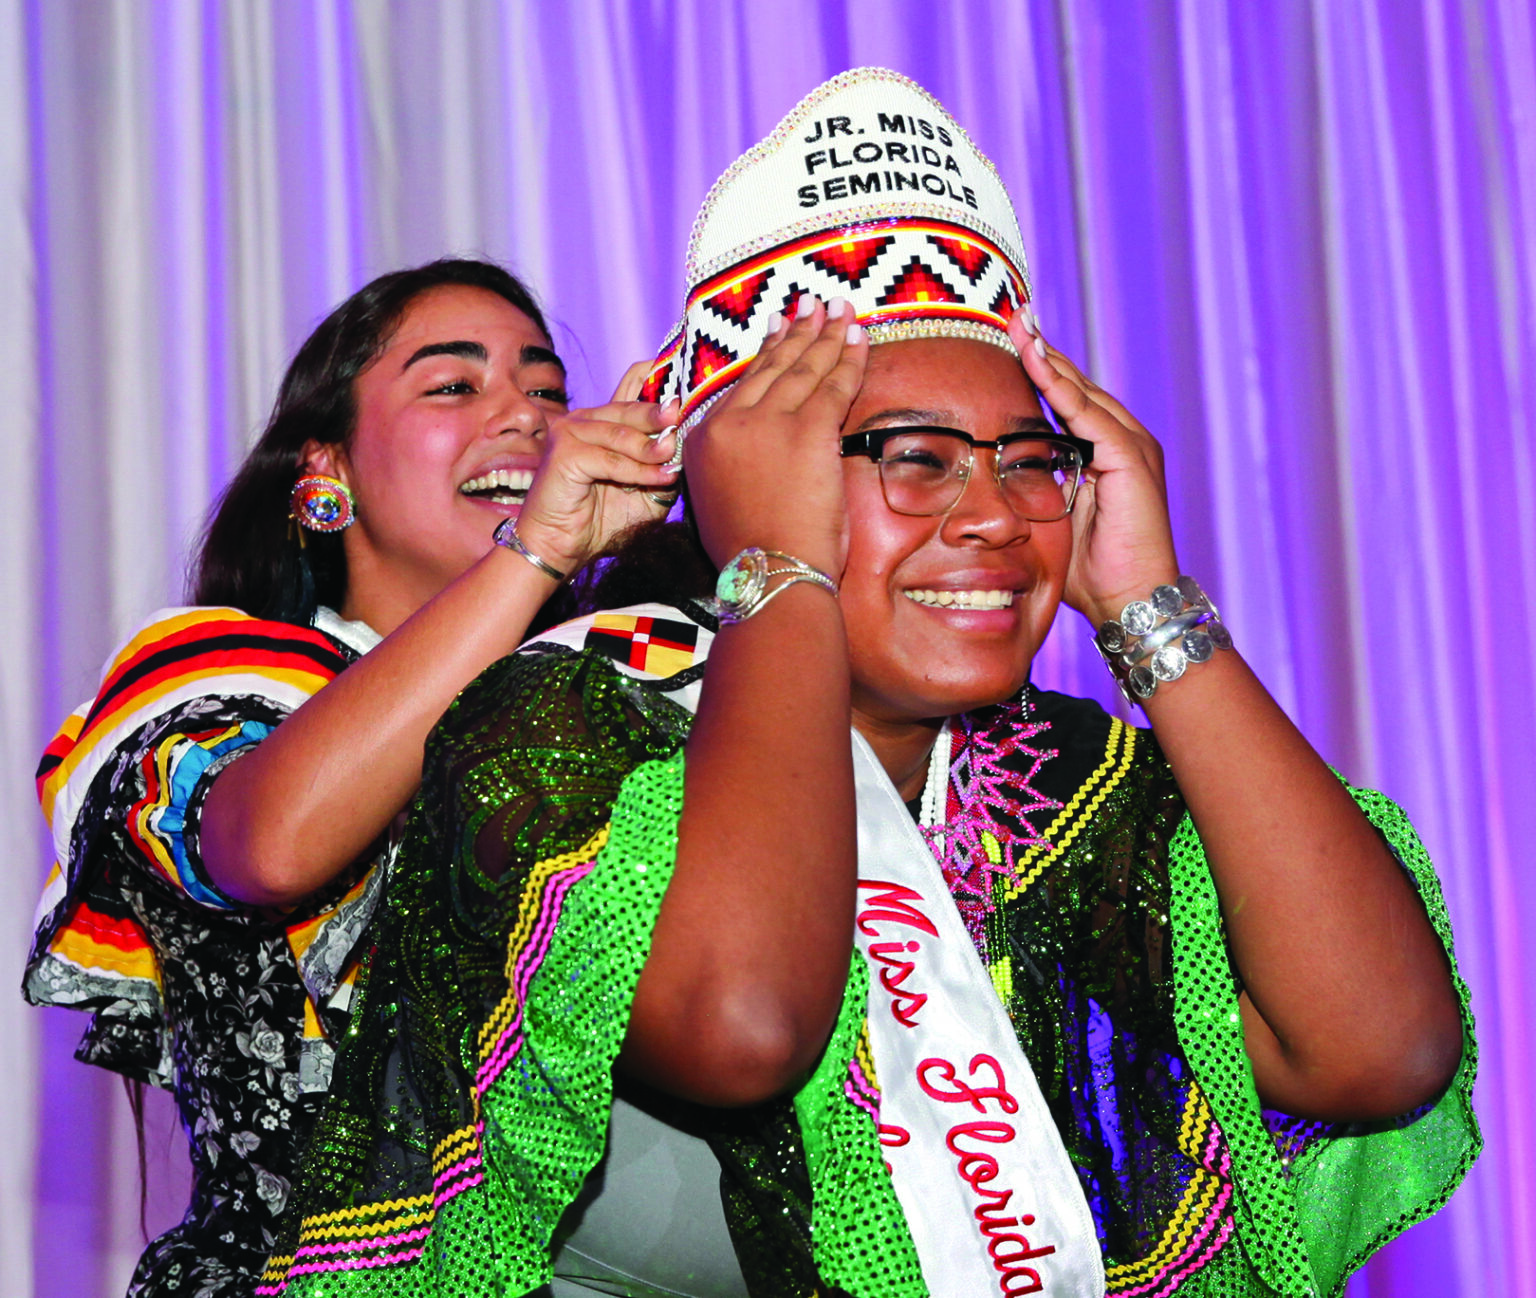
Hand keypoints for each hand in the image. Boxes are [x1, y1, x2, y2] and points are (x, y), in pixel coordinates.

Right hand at [514, 361, 682, 573]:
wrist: (561, 548)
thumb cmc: (602, 520)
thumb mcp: (646, 490)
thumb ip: (664, 467)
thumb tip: (688, 447)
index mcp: (605, 421)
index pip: (633, 385)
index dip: (660, 375)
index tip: (690, 381)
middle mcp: (586, 420)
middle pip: (630, 406)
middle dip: (661, 414)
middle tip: (683, 417)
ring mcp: (571, 432)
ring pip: (622, 434)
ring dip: (652, 448)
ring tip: (673, 457)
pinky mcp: (564, 453)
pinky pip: (611, 459)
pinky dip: (639, 470)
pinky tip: (661, 477)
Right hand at [685, 296, 867, 576]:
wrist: (769, 578)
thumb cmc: (754, 557)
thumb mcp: (724, 502)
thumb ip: (736, 466)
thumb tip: (763, 454)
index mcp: (701, 441)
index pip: (741, 387)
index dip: (766, 356)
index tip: (780, 331)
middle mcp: (727, 424)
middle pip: (771, 369)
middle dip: (798, 332)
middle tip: (813, 304)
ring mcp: (767, 423)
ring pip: (803, 369)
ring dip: (826, 335)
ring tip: (839, 309)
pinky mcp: (806, 431)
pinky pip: (834, 385)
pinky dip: (850, 357)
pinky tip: (860, 336)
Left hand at [1011, 310, 1179, 624]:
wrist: (1131, 600)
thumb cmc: (1092, 571)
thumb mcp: (1051, 518)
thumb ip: (1032, 489)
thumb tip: (995, 478)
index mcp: (1103, 449)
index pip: (1065, 396)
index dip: (1037, 365)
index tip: (1006, 336)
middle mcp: (1121, 437)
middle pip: (1073, 382)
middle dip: (1040, 346)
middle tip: (1009, 311)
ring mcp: (1130, 444)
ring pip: (1080, 388)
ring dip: (1046, 354)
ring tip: (1017, 322)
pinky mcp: (1130, 457)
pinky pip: (1088, 413)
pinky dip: (1060, 385)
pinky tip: (1034, 360)